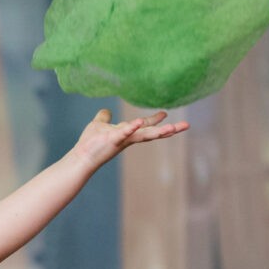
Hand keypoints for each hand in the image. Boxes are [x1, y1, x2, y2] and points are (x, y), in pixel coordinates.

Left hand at [70, 108, 187, 170]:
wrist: (81, 158)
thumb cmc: (89, 143)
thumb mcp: (98, 125)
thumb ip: (103, 118)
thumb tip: (106, 111)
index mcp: (127, 133)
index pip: (144, 126)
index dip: (154, 120)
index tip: (165, 113)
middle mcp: (128, 138)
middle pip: (151, 132)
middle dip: (169, 130)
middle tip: (186, 125)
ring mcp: (121, 139)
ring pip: (143, 135)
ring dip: (158, 131)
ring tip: (172, 128)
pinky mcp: (112, 139)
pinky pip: (124, 132)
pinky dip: (131, 128)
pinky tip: (139, 122)